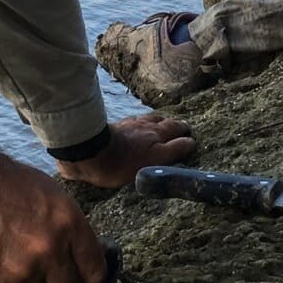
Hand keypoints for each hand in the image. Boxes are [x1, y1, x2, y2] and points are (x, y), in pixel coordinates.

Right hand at [0, 117, 107, 282]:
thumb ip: (65, 224)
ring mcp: (22, 274)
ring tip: (5, 252)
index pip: (95, 269)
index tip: (86, 277)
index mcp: (67, 223)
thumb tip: (80, 250)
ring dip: (27, 281)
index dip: (91, 275)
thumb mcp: (42, 190)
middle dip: (59, 280)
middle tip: (43, 267)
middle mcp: (49, 252)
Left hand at [56, 114, 194, 189]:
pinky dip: (142, 122)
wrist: (90, 152)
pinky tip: (139, 125)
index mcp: (158, 134)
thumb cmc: (124, 162)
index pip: (177, 131)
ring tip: (163, 124)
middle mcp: (146, 126)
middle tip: (181, 128)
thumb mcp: (156, 160)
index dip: (185, 135)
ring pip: (149, 119)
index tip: (190, 138)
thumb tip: (192, 142)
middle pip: (165, 122)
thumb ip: (174, 150)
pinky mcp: (116, 126)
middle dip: (175, 125)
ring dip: (159, 121)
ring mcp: (130, 124)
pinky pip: (134, 121)